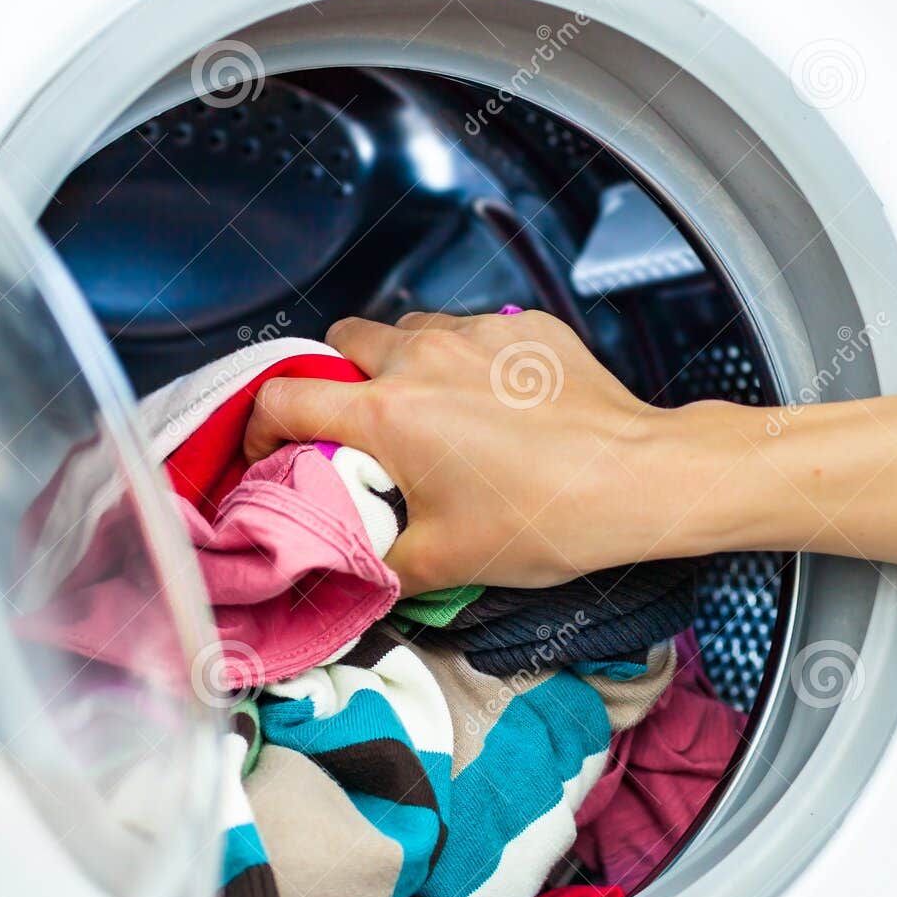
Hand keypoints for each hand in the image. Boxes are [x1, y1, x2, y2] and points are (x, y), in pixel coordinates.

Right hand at [242, 311, 744, 593]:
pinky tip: (488, 405)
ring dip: (398, 365)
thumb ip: (376, 562)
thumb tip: (345, 570)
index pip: (284, 397)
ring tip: (425, 414)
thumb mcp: (445, 561)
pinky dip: (461, 360)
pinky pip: (467, 331)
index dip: (259, 425)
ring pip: (406, 330)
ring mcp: (475, 333)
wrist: (638, 480)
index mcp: (389, 414)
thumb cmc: (545, 519)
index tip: (269, 448)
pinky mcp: (522, 326)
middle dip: (332, 380)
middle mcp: (422, 358)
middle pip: (340, 343)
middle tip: (351, 428)